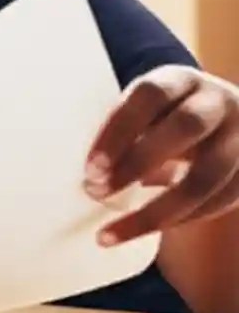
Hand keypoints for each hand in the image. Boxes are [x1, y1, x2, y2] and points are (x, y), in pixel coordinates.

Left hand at [86, 65, 238, 245]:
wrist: (220, 124)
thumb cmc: (161, 119)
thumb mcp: (143, 113)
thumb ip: (122, 134)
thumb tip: (90, 179)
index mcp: (180, 80)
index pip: (150, 95)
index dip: (119, 130)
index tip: (90, 168)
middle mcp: (218, 102)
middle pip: (186, 127)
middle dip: (138, 162)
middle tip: (96, 192)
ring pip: (206, 176)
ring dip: (156, 210)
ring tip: (111, 232)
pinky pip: (219, 201)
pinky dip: (178, 220)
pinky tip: (142, 229)